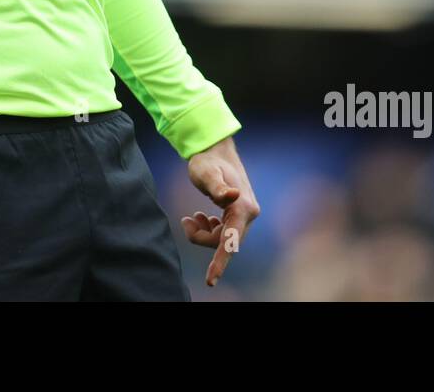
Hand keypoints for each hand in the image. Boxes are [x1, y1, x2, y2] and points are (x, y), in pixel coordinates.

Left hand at [182, 136, 258, 287]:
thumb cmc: (208, 161)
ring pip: (220, 239)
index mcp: (243, 207)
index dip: (220, 262)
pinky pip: (221, 233)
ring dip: (203, 232)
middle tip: (186, 220)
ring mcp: (243, 216)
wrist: (216, 152)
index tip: (210, 280)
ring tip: (191, 217)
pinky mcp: (237, 216)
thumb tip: (232, 196)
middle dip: (202, 237)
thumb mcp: (207, 172)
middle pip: (223, 242)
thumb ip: (218, 187)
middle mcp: (247, 214)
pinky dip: (208, 229)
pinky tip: (200, 218)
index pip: (231, 241)